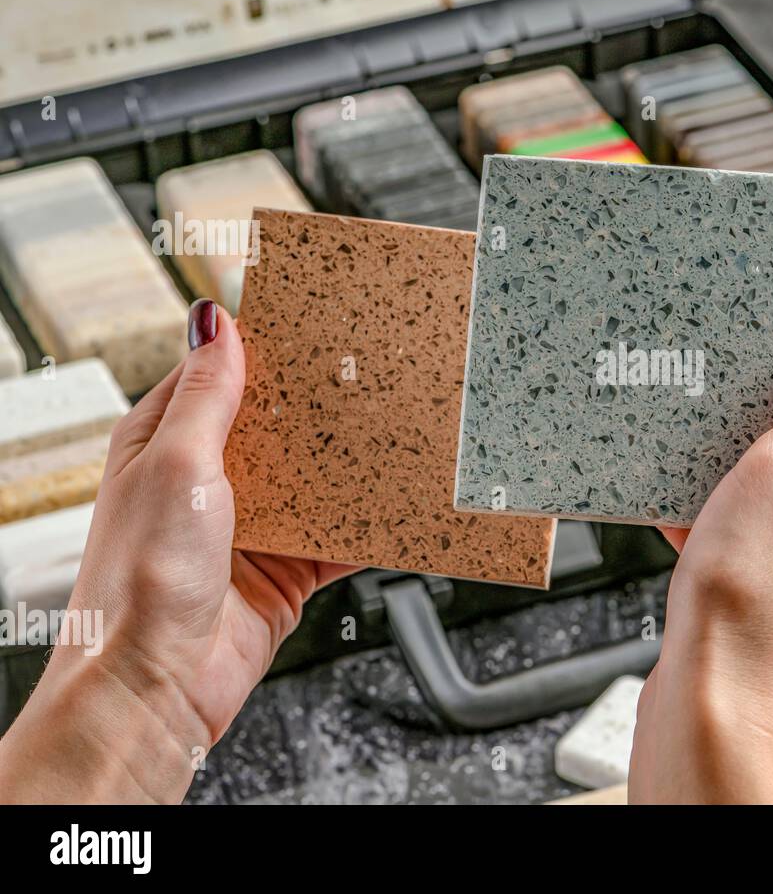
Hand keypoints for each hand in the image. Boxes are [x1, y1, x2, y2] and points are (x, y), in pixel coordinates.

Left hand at [0, 299, 356, 802]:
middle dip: (320, 404)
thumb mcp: (177, 464)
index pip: (219, 373)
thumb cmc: (141, 580)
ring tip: (396, 431)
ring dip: (350, 464)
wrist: (158, 685)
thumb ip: (207, 395)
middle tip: (374, 372)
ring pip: (315, 477)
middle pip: (277, 424)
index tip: (314, 321)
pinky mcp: (285, 567)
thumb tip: (214, 319)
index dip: (263, 347)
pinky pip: (339, 534)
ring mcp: (250, 524)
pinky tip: (398, 504)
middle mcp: (206, 480)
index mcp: (164, 441)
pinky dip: (368, 523)